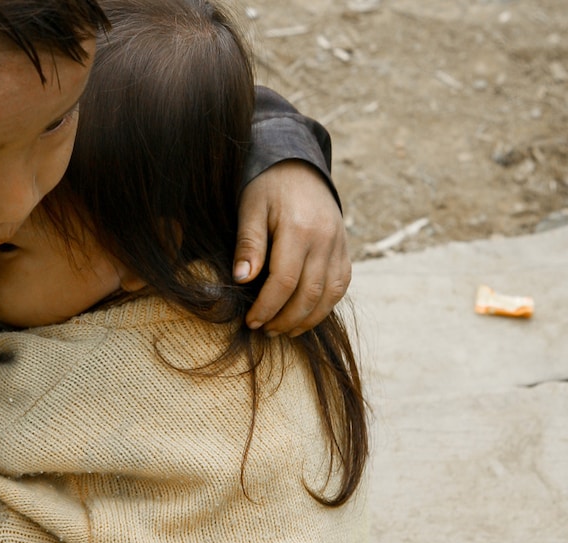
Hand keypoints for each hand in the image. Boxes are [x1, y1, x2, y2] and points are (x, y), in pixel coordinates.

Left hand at [234, 159, 350, 335]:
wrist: (299, 166)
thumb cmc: (267, 187)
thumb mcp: (250, 208)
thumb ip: (248, 244)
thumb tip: (241, 280)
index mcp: (299, 229)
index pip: (284, 281)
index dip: (267, 307)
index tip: (250, 322)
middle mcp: (325, 240)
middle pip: (309, 294)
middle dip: (286, 319)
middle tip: (265, 331)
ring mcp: (339, 245)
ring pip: (330, 294)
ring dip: (307, 319)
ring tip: (283, 330)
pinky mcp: (345, 249)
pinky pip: (341, 284)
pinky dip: (326, 305)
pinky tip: (306, 315)